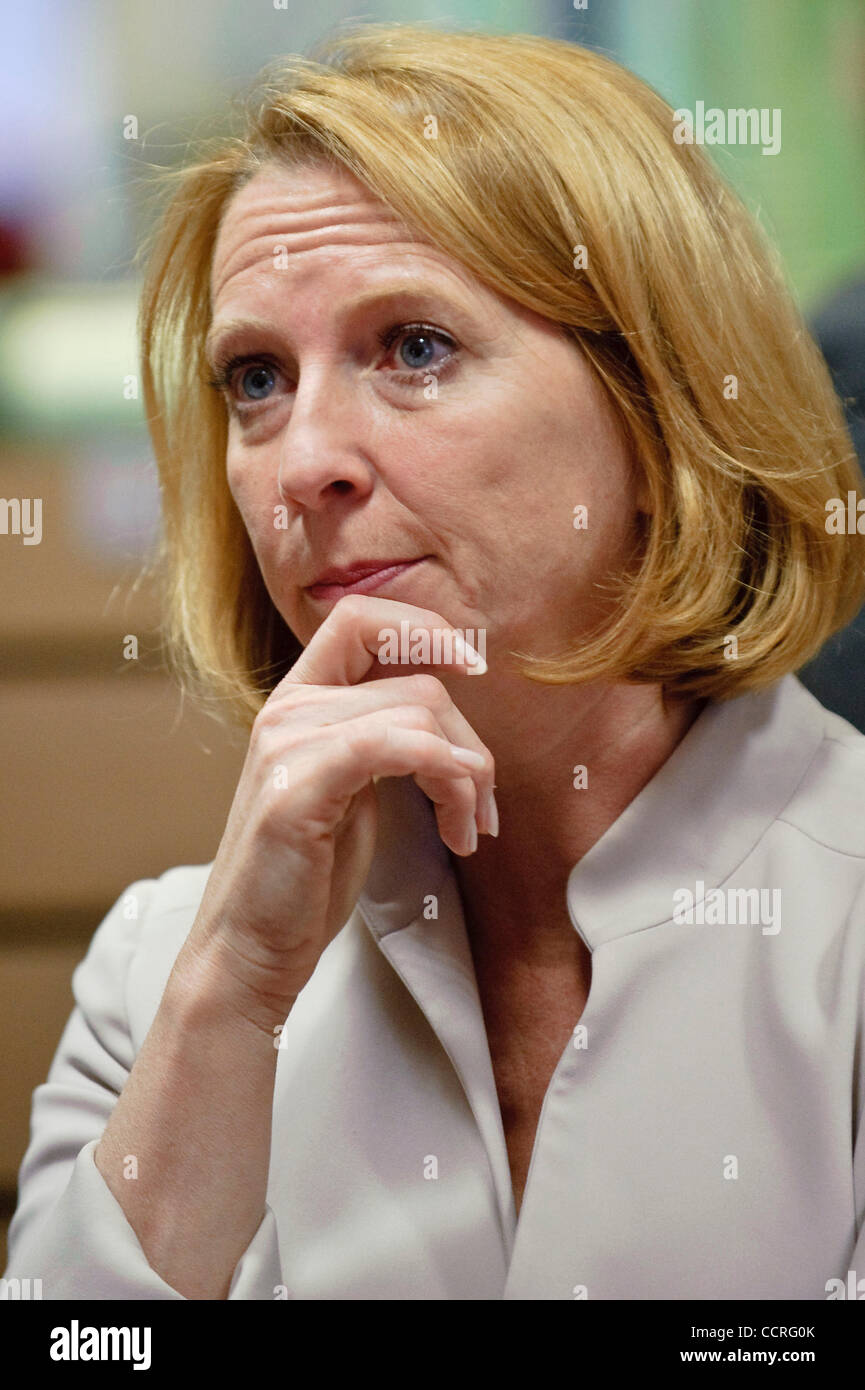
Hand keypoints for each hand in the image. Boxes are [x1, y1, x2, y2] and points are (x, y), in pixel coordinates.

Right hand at [187, 594, 495, 1010]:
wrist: (250, 951)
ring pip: (420, 714)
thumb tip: (457, 722)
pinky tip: (457, 827)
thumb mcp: (352, 791)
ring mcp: (289, 743)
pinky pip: (398, 745)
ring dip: (468, 777)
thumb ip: (385, 739)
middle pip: (417, 680)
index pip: (361, 618)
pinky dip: (448, 779)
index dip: (424, 628)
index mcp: (297, 702)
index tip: (472, 668)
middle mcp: (288, 710)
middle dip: (471, 743)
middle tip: (482, 805)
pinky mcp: (299, 785)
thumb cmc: (305, 878)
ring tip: (467, 829)